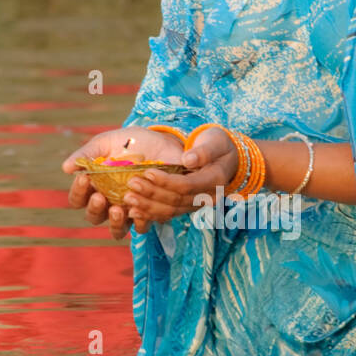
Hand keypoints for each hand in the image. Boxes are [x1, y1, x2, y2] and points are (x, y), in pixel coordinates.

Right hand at [61, 125, 183, 240]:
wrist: (160, 142)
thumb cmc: (127, 142)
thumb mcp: (105, 143)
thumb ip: (86, 154)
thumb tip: (66, 168)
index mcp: (94, 188)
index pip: (78, 199)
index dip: (78, 192)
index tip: (84, 178)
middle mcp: (108, 203)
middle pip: (94, 217)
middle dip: (94, 209)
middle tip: (100, 197)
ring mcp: (128, 210)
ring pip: (116, 230)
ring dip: (115, 223)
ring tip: (118, 209)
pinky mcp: (148, 212)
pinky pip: (141, 226)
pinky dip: (139, 221)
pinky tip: (141, 210)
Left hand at [121, 126, 240, 226]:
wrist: (227, 158)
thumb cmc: (218, 144)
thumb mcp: (216, 140)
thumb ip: (204, 150)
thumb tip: (187, 160)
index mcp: (214, 180)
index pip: (187, 185)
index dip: (166, 181)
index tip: (147, 171)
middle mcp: (207, 197)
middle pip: (176, 201)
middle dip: (152, 194)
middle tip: (130, 185)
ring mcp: (197, 205)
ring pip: (171, 212)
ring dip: (148, 207)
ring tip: (128, 200)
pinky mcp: (187, 207)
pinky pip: (168, 214)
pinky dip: (150, 214)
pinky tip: (132, 212)